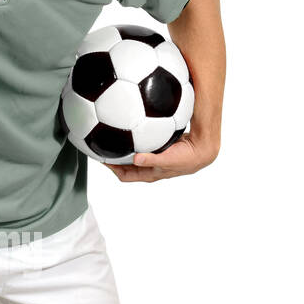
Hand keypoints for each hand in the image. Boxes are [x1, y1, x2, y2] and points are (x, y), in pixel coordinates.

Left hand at [104, 130, 218, 182]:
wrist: (203, 151)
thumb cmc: (187, 158)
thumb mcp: (168, 159)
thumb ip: (152, 159)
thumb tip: (136, 158)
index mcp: (149, 174)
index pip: (125, 175)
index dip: (112, 168)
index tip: (101, 158)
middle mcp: (150, 168)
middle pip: (126, 167)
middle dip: (114, 159)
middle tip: (103, 148)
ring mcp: (154, 159)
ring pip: (134, 157)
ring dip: (124, 150)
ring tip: (113, 139)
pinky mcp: (160, 150)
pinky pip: (143, 146)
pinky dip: (135, 141)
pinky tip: (133, 128)